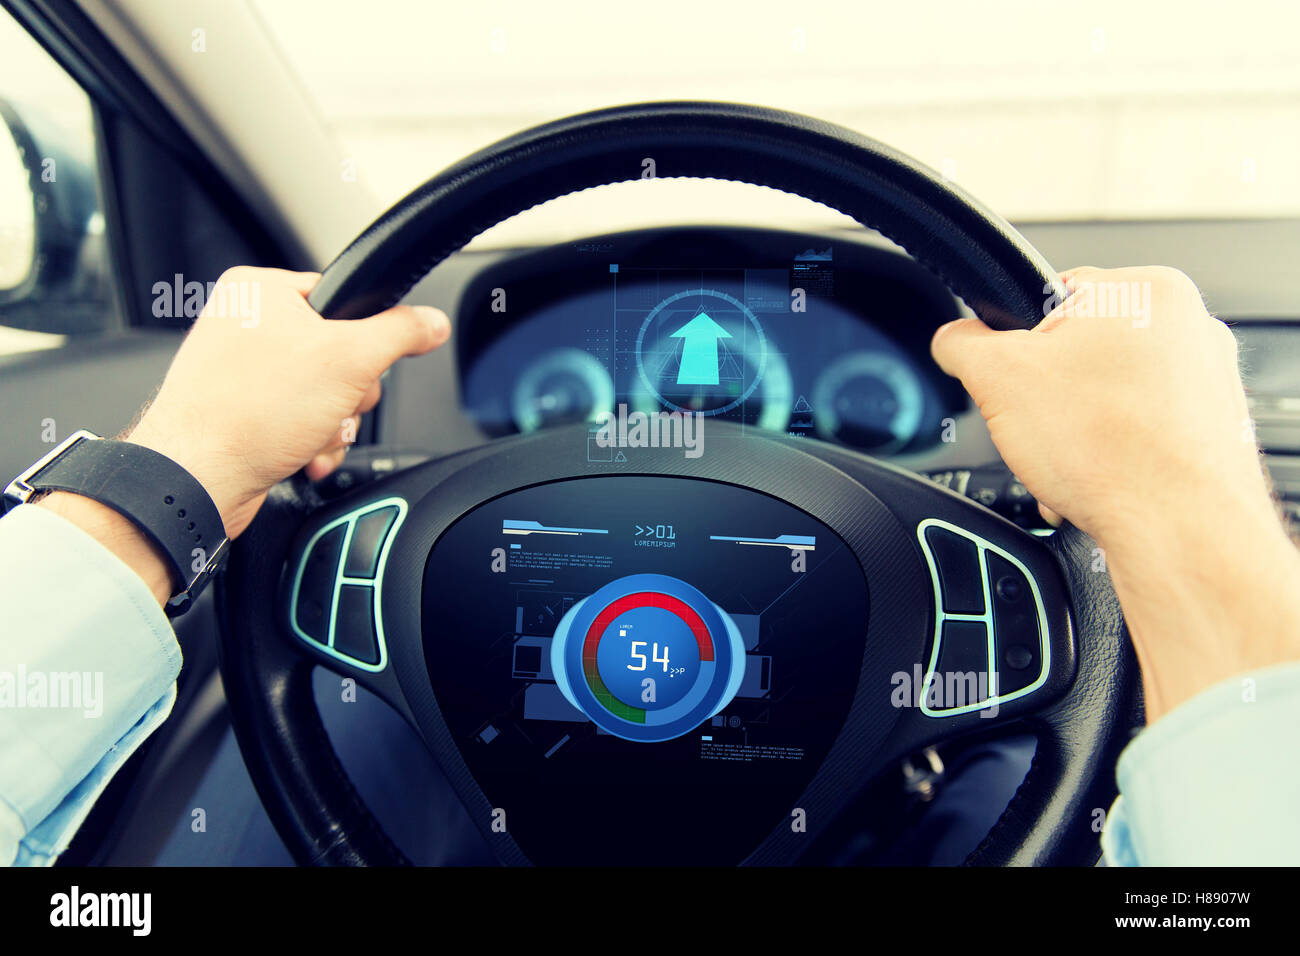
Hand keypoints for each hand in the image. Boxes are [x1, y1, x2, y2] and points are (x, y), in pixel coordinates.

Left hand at [126, 267, 448, 539]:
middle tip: (331, 403)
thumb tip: (430, 321)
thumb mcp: (350, 360)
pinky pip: (299, 417)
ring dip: (333, 424)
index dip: (364, 338)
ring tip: (313, 435)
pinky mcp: (242, 409)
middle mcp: (245, 323)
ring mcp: (240, 369)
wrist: (198, 478)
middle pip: (340, 351)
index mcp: (260, 290)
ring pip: (325, 392)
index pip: (344, 300)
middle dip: (348, 394)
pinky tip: (303, 453)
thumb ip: (400, 333)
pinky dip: (311, 440)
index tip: (363, 362)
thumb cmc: (247, 414)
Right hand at [931, 265, 1299, 719]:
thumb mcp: (997, 377)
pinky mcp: (1214, 429)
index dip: (1016, 345)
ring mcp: (1209, 379)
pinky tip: (1100, 478)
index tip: (1010, 379)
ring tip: (1073, 460)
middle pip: (1082, 352)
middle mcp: (1192, 326)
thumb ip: (963, 344)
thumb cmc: (1112, 450)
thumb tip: (953, 339)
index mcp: (1146, 288)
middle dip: (1049, 396)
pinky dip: (1114, 455)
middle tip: (1039, 427)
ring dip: (1078, 430)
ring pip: (1111, 395)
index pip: (1051, 297)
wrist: (1177, 527)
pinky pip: (1143, 431)